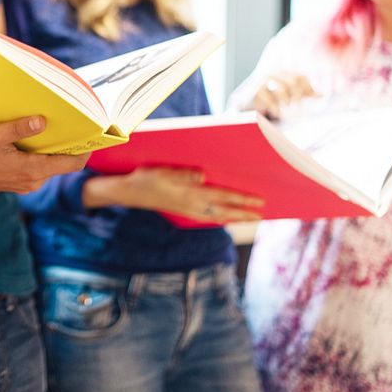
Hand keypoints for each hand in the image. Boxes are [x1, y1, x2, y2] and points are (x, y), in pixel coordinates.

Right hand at [0, 115, 89, 193]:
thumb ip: (18, 129)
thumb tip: (43, 121)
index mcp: (31, 170)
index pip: (72, 164)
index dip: (85, 149)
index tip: (91, 132)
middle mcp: (32, 181)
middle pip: (62, 163)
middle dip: (67, 143)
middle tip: (69, 121)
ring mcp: (24, 183)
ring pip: (48, 165)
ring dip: (50, 148)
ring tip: (48, 126)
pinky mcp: (15, 181)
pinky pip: (35, 167)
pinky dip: (37, 154)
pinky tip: (28, 138)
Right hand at [83, 167, 263, 223]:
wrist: (129, 193)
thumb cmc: (146, 178)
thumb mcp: (162, 172)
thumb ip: (182, 174)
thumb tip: (202, 175)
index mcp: (190, 193)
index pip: (222, 196)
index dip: (242, 200)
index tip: (260, 201)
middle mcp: (191, 205)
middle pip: (223, 211)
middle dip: (243, 213)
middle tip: (261, 216)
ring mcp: (187, 210)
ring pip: (216, 216)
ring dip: (233, 218)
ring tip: (247, 219)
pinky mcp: (182, 211)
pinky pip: (206, 218)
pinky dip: (219, 219)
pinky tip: (223, 219)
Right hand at [248, 72, 318, 118]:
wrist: (247, 99)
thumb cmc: (271, 96)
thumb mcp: (288, 93)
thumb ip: (304, 93)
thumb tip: (321, 95)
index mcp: (283, 72)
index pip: (301, 77)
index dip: (308, 88)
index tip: (310, 98)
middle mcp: (274, 73)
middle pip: (293, 82)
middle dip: (298, 95)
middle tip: (296, 105)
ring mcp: (264, 81)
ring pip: (282, 88)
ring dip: (286, 100)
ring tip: (286, 106)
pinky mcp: (256, 90)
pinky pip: (270, 98)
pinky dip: (275, 107)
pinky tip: (276, 112)